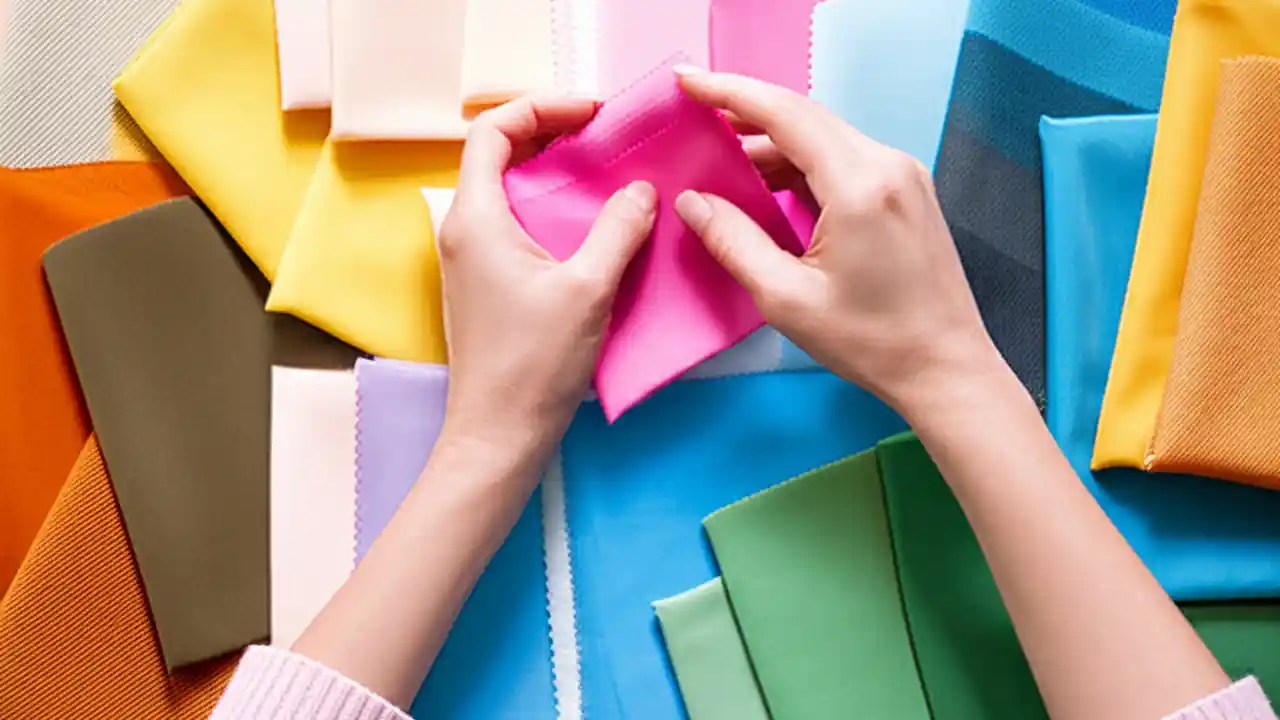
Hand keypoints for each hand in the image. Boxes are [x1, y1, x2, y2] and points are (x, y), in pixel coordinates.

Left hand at [438, 96, 656, 461]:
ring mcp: (472, 259)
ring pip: (511, 191)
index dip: (542, 106)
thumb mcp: (587, 289)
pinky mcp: (488, 284)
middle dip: (554, 134)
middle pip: (500, 154)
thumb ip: (617, 229)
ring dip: (556, 175)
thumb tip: (640, 190)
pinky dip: (553, 210)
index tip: (592, 113)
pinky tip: (594, 227)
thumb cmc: (533, 365)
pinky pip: (518, 225)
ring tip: (608, 175)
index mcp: (475, 218)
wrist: (498, 436)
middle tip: (606, 138)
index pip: (493, 129)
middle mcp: (464, 230)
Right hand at [672, 69, 1007, 417]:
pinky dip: (801, 163)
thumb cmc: (873, 342)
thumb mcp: (786, 298)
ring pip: (823, 136)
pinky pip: (844, 158)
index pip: (784, 113)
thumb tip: (694, 202)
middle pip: (803, 117)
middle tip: (696, 117)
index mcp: (860, 185)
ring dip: (772, 143)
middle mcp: (888, 165)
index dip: (729, 92)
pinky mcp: (907, 191)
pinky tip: (769, 184)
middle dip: (745, 112)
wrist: (944, 368)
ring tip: (723, 161)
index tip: (687, 82)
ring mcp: (903, 175)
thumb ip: (733, 241)